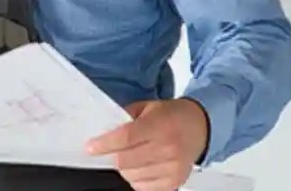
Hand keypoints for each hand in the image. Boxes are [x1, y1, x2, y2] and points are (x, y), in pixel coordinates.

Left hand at [85, 98, 209, 190]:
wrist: (199, 128)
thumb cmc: (171, 116)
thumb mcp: (148, 107)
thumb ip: (126, 117)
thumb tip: (103, 132)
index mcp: (160, 125)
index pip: (126, 137)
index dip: (104, 144)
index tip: (90, 147)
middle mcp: (168, 148)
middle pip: (125, 161)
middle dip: (112, 156)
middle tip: (110, 150)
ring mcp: (172, 168)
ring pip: (131, 176)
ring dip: (124, 168)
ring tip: (130, 157)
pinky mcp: (174, 182)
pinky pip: (143, 187)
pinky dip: (136, 179)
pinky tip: (141, 167)